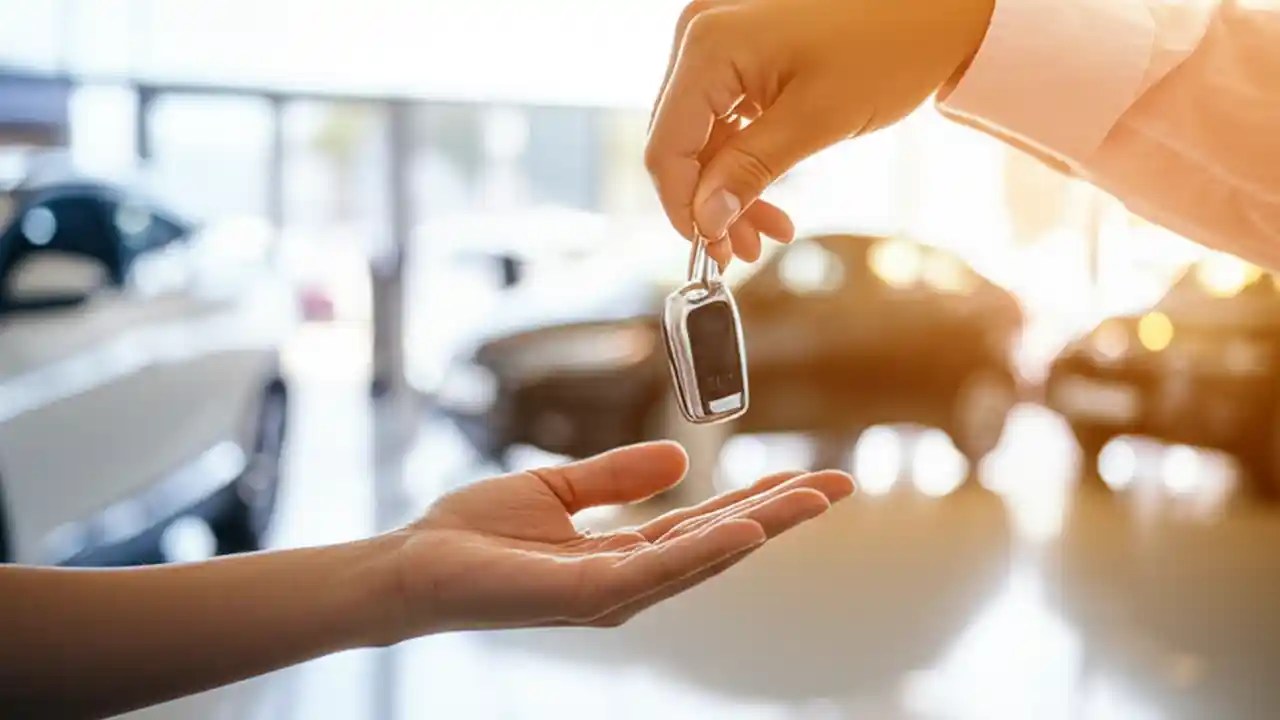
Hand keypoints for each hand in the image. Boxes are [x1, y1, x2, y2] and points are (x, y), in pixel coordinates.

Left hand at [385, 442, 853, 636]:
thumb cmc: (474, 532)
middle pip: (719, 544)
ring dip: (761, 528)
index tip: (805, 477)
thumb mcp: (555, 488)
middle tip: (839, 484)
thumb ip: (614, 476)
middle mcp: (628, 584)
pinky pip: (658, 571)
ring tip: (813, 498)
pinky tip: (746, 530)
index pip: (704, 527)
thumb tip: (681, 457)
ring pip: (702, 558)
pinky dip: (706, 551)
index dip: (756, 503)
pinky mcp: (587, 597)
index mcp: (622, 557)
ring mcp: (611, 595)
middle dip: (779, 515)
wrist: (413, 562)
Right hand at [645, 0, 994, 263]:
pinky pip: (725, 118)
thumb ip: (750, 170)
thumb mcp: (816, 119)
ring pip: (702, 137)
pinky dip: (744, 160)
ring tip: (766, 233)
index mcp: (709, 45)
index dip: (683, 207)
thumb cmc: (889, 46)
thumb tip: (705, 220)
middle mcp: (701, 35)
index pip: (667, 145)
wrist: (938, 8)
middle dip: (710, 203)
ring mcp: (719, 41)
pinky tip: (769, 199)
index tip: (710, 251)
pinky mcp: (740, 52)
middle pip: (680, 142)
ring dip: (728, 189)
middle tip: (741, 252)